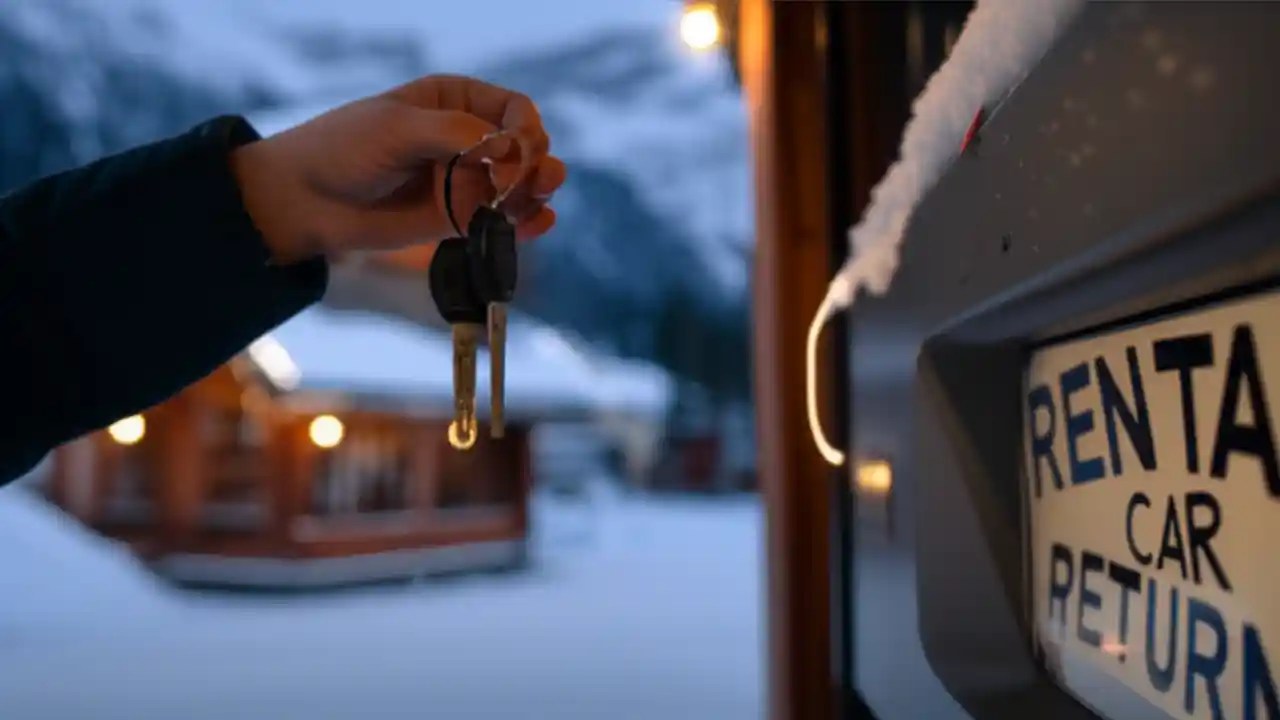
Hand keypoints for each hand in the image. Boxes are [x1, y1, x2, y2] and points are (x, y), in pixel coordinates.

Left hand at [231, 75, 566, 264]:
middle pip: (526, 148)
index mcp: (455, 100)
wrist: (304, 201)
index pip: (515, 109)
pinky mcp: (458, 217)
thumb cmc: (343, 149)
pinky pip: (504, 219)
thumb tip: (512, 149)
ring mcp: (465, 180)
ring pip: (521, 185)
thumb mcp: (398, 128)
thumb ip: (456, 134)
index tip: (518, 152)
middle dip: (536, 164)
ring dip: (536, 193)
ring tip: (534, 204)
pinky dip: (527, 222)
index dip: (526, 130)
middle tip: (529, 183)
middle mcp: (468, 137)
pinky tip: (536, 223)